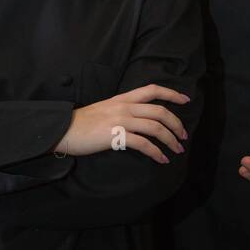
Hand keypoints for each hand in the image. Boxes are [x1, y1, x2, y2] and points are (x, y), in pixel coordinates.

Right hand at [56, 84, 189, 163]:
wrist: (63, 129)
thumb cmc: (82, 123)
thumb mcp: (104, 109)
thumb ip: (121, 110)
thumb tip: (137, 119)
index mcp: (122, 98)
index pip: (152, 89)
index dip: (172, 93)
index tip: (186, 99)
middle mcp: (124, 106)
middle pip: (159, 110)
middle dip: (176, 123)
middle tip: (183, 135)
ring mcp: (120, 120)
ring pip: (155, 127)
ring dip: (170, 139)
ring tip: (177, 150)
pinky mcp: (116, 136)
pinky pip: (143, 144)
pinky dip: (156, 153)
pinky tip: (161, 160)